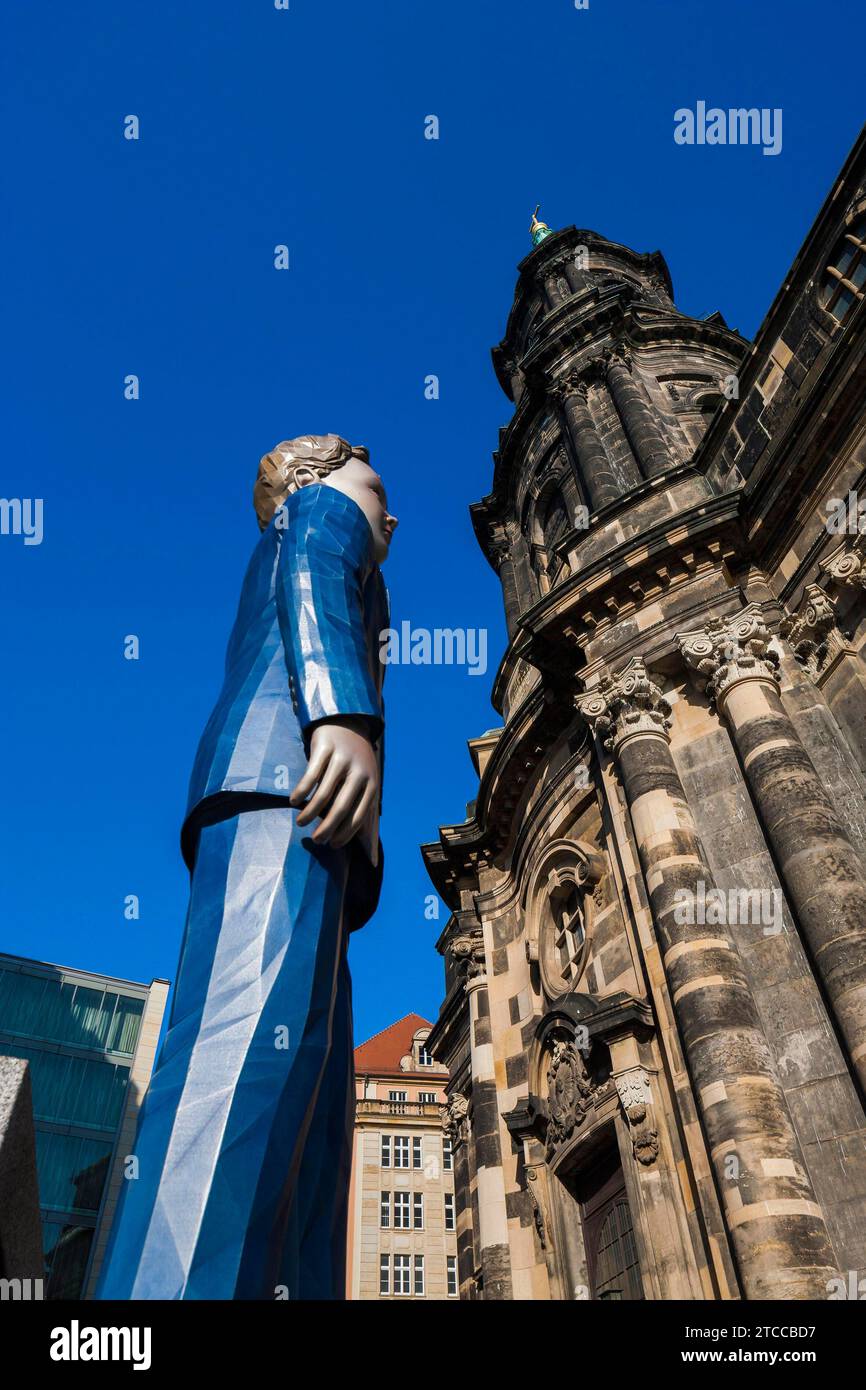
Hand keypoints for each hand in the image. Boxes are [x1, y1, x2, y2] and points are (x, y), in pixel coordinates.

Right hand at [289, 718, 378, 849]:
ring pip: (323, 793)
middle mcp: (359, 772)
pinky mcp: (325, 749)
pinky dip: (301, 791)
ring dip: (309, 812)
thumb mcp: (367, 782)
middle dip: (327, 827)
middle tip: (316, 839)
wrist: (347, 722)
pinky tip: (294, 801)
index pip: (359, 815)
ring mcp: (342, 759)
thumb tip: (368, 854)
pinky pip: (310, 775)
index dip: (345, 833)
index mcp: (372, 783)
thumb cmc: (356, 762)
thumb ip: (365, 810)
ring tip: (300, 822)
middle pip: (340, 807)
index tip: (332, 845)